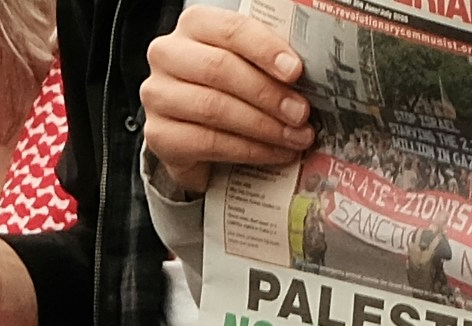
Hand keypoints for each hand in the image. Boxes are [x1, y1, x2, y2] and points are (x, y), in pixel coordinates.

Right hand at [144, 1, 316, 192]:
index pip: (230, 29)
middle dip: (268, 94)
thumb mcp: (248, 68)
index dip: (265, 49)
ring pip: (214, 107)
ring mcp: (158, 95)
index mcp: (195, 26)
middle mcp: (168, 54)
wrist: (194, 136)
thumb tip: (313, 79)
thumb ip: (271, 64)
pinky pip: (210, 142)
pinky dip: (250, 150)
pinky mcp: (160, 134)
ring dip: (264, 126)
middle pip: (220, 69)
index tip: (295, 71)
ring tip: (296, 137)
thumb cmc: (228, 93)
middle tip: (301, 113)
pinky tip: (276, 153)